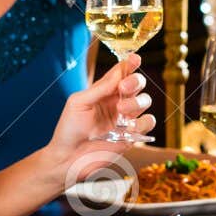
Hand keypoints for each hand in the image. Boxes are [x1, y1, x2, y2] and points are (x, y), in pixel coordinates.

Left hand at [50, 53, 154, 171]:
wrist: (68, 158)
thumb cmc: (69, 129)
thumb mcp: (79, 102)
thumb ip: (100, 88)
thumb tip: (119, 73)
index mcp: (104, 91)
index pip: (121, 73)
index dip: (130, 64)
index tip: (135, 58)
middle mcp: (117, 102)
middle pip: (137, 84)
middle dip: (135, 81)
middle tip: (123, 88)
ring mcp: (125, 119)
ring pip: (145, 102)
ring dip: (137, 102)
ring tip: (121, 109)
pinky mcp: (131, 136)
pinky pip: (147, 124)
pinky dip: (141, 123)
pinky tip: (128, 127)